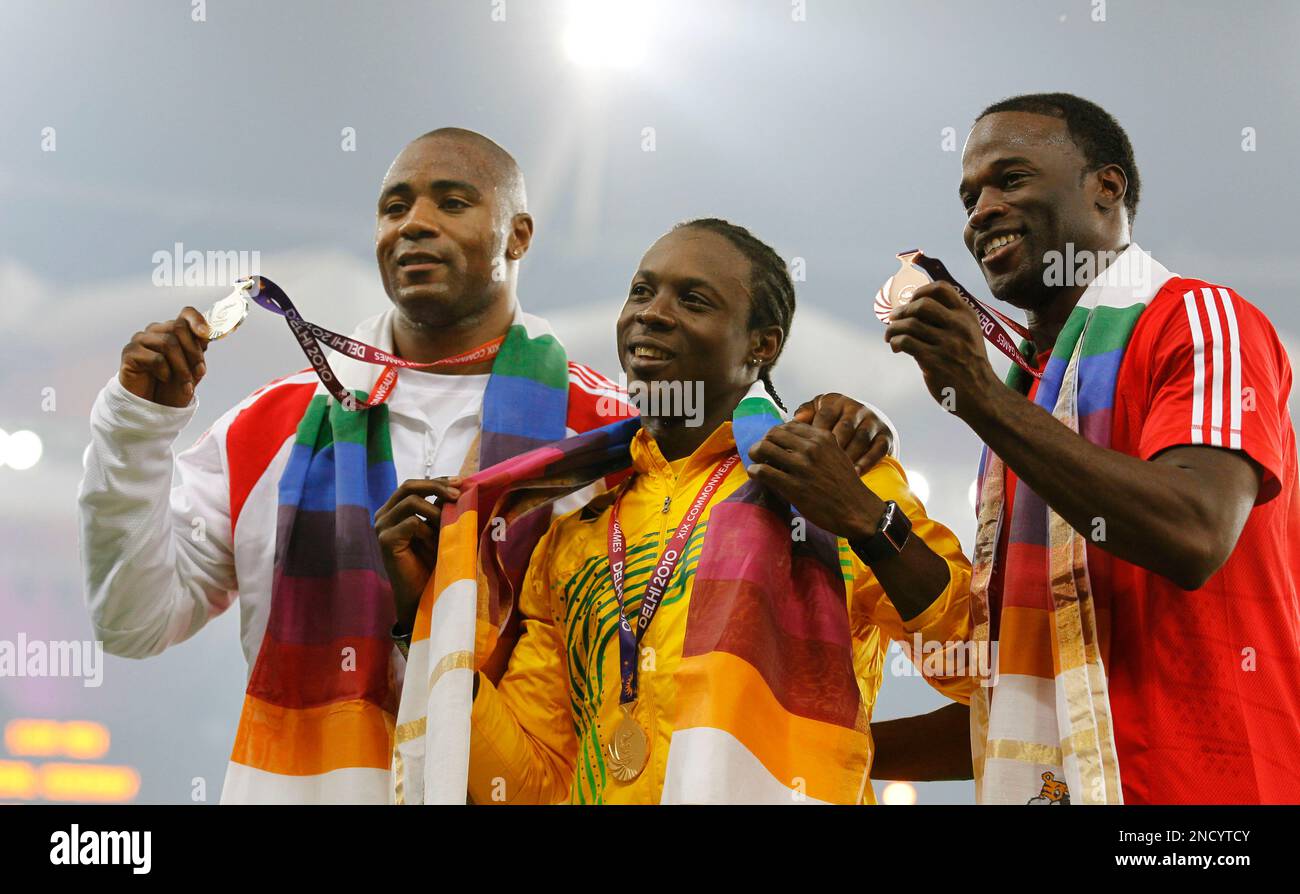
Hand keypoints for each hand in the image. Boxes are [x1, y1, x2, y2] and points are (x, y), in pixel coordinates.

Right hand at [118, 307, 210, 406]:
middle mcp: (156, 330)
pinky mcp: (130, 352)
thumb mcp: (192, 369)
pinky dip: (166, 372)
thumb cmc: (171, 386)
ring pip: (168, 343)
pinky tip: (164, 379)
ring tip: (186, 385)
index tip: (206, 333)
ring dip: (182, 368)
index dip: (197, 320)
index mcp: (172, 330)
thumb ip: (198, 351)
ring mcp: (141, 340)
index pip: (186, 313)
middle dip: (194, 353)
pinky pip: (155, 358)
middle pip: (179, 328)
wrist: (152, 406)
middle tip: (199, 372)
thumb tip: (206, 336)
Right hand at [374, 477, 462, 631]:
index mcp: (395, 509)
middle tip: (457, 495)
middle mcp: (384, 515)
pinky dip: (428, 531)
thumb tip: (458, 484)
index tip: (460, 481)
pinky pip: (412, 522)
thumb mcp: (439, 528)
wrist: (425, 594)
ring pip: (411, 502)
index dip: (436, 481)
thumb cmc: (434, 562)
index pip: (414, 485)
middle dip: (436, 487)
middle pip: (408, 486)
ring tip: (446, 529)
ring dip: (435, 513)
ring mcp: (382, 527)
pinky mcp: (385, 540)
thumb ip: (441, 507)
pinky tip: (433, 545)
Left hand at [747, 422, 883, 540]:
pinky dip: (755, 471)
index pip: (788, 426)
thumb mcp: (837, 454)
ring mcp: (802, 467)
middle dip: (764, 442)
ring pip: (764, 448)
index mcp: (822, 438)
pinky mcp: (794, 487)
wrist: (857, 510)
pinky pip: (763, 471)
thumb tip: (793, 439)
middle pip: (772, 433)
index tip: (775, 444)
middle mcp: (811, 448)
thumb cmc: (846, 484)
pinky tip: (756, 475)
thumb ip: (818, 444)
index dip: (777, 434)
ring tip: (756, 462)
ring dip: (755, 454)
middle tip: (761, 453)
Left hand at [792, 392, 893, 473]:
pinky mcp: (886, 435)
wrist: (864, 428)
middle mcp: (856, 408)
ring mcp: (873, 421)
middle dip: (832, 447)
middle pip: (844, 426)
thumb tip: (795, 420)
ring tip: (836, 473)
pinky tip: (855, 473)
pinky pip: (878, 449)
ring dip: (849, 455)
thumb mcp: (818, 415)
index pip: (825, 414)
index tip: (804, 451)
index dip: (815, 432)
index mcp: (837, 402)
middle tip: (819, 465)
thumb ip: (805, 415)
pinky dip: (867, 462)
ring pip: (861, 438)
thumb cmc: (832, 424)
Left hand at [883, 281, 1000, 419]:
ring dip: (893, 328)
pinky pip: (906, 342)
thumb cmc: (969, 364)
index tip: (910, 301)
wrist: (982, 395)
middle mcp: (958, 326)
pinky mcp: (934, 361)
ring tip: (890, 336)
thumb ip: (949, 320)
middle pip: (922, 304)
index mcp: (967, 316)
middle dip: (902, 310)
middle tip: (894, 319)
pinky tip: (895, 347)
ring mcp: (947, 344)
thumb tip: (913, 308)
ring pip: (910, 324)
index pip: (941, 289)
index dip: (920, 291)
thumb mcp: (969, 334)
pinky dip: (895, 341)